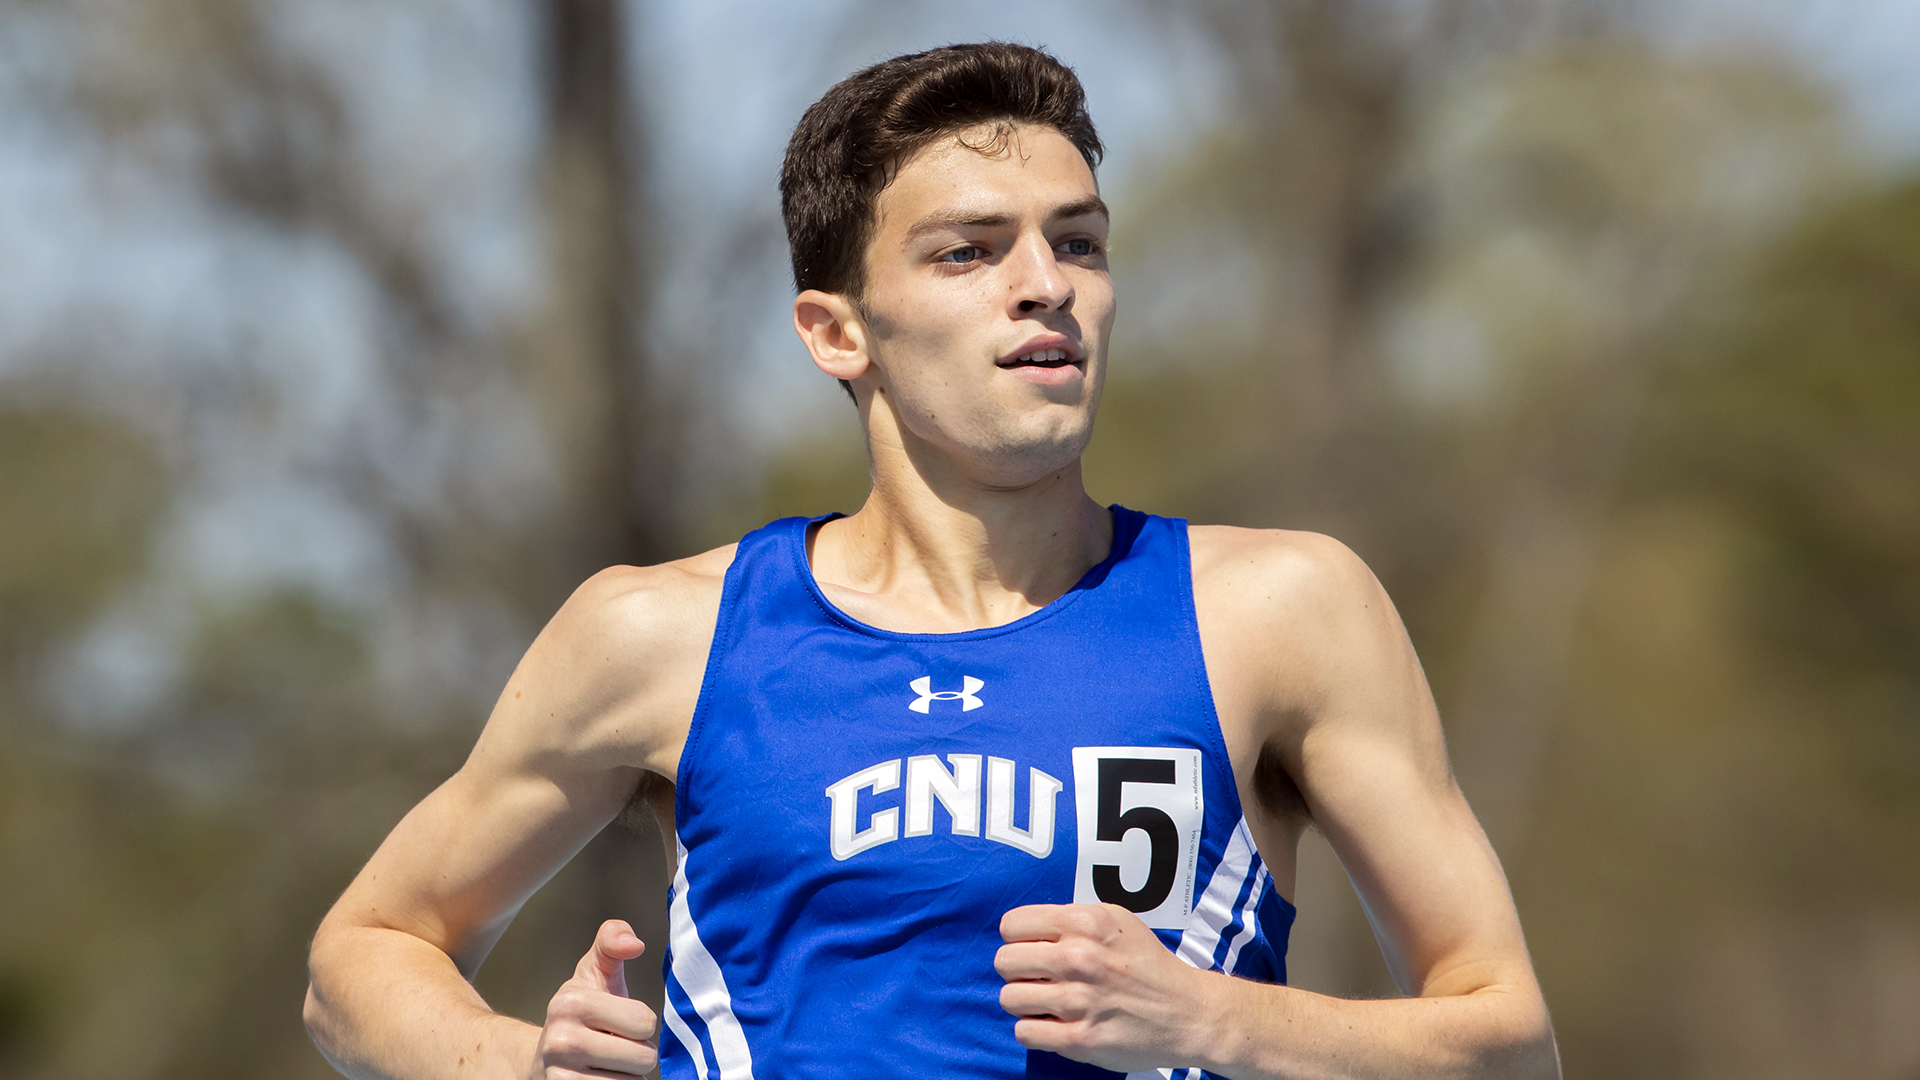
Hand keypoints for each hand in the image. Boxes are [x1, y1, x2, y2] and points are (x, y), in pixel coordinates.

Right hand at [531, 919, 658, 1078]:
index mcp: (570, 1003)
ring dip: (629, 1075)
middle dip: (639, 1053)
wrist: (543, 1059)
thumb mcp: (593, 972)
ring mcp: (560, 1078)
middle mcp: (561, 1042)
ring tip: (608, 1065)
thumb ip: (612, 942)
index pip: (644, 1021)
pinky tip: (602, 1079)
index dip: (642, 1023)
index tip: (620, 1021)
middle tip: (616, 1046)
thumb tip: (636, 944)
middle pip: (643, 1057)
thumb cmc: (581, 1013)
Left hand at [995, 903, 1213, 1072]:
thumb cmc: (1148, 964)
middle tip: (1038, 978)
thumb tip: (1025, 930)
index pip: (1011, 925)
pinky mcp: (1080, 1038)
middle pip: (1004, 961)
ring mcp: (1078, 1000)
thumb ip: (1071, 919)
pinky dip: (1033, 1030)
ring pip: (1009, 998)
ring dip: (1024, 1002)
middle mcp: (1079, 957)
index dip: (1018, 938)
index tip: (1034, 948)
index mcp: (1085, 923)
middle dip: (1017, 970)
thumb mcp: (1116, 920)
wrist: (1189, 1013)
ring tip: (1046, 1002)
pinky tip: (1053, 1024)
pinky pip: (1024, 1032)